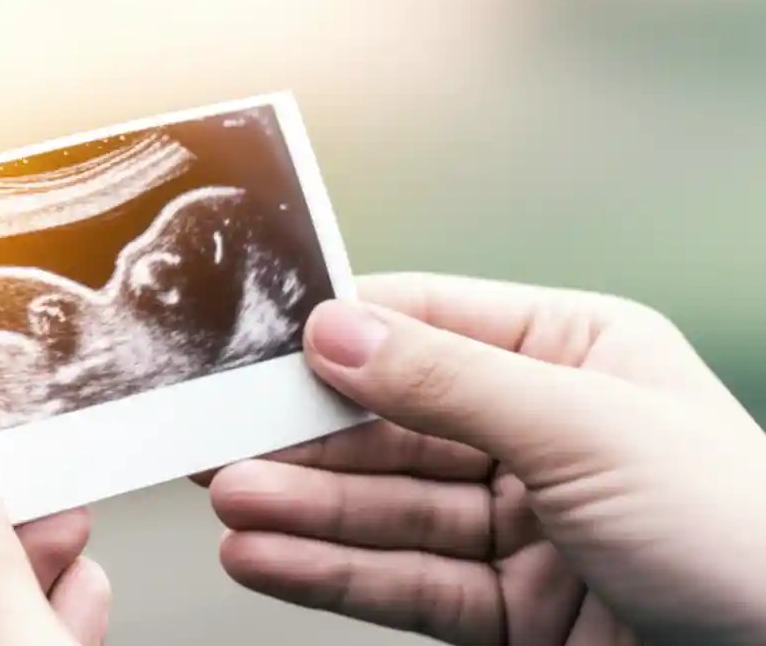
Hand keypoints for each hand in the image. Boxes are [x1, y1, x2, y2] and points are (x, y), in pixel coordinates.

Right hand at [204, 273, 765, 645]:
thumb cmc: (747, 535)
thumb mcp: (587, 429)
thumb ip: (449, 382)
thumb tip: (338, 331)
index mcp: (575, 356)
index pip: (430, 325)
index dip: (343, 334)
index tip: (260, 344)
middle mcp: (541, 434)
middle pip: (395, 425)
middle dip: (309, 439)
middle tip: (221, 437)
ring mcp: (522, 525)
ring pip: (390, 508)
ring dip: (306, 508)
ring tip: (231, 502)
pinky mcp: (510, 610)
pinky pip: (405, 581)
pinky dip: (333, 573)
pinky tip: (270, 558)